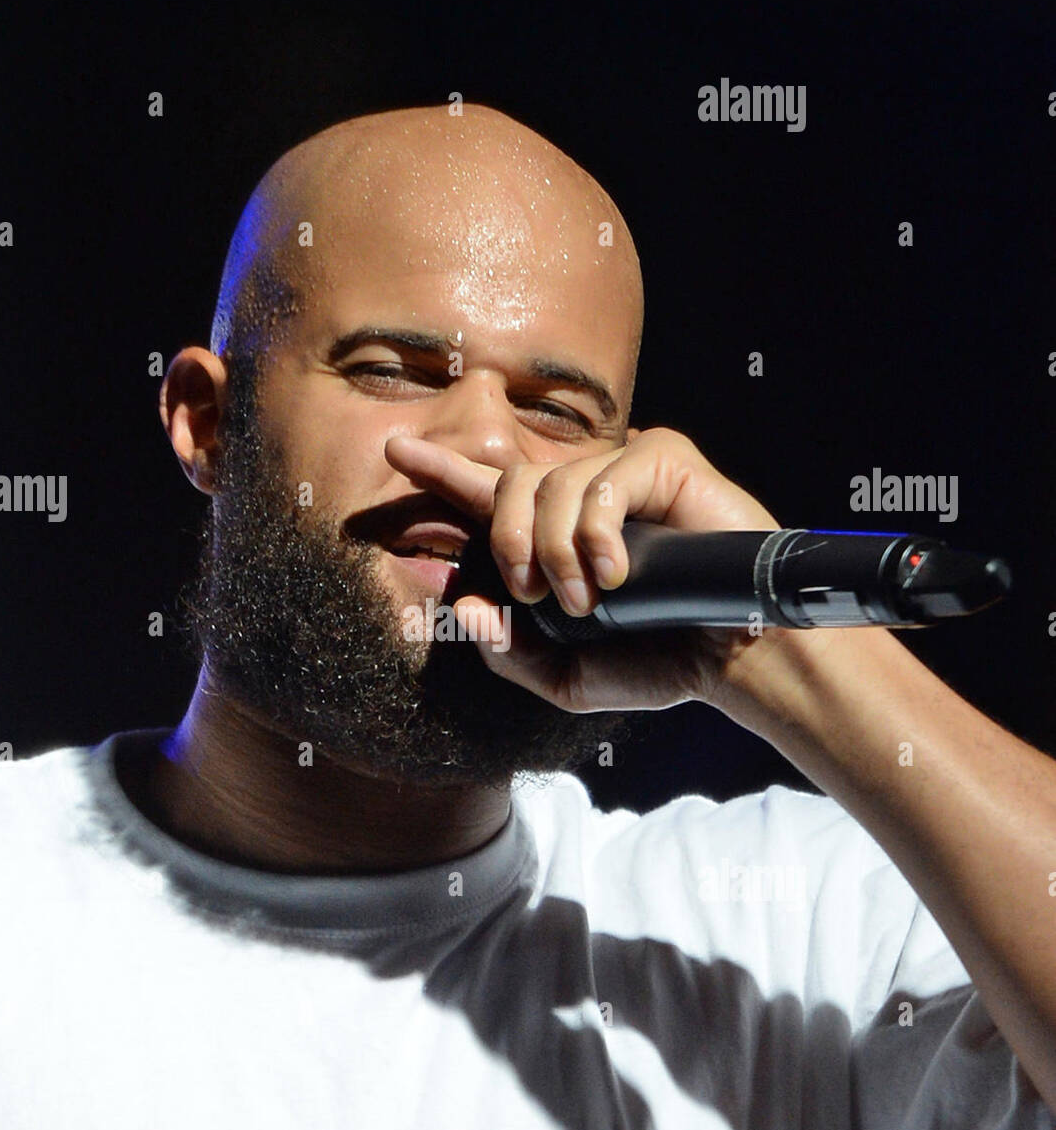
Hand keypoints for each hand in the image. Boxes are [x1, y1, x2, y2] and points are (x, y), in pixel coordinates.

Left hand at [384, 426, 782, 712]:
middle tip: (532, 594)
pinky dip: (595, 534)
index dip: (442, 471)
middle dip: (505, 540)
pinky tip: (617, 575)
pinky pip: (601, 480)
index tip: (396, 451)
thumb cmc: (657, 661)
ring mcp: (623, 471)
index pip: (488, 493)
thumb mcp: (564, 678)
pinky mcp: (663, 460)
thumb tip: (466, 606)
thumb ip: (507, 652)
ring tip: (589, 600)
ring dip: (555, 551)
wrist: (732, 657)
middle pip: (510, 481)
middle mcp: (583, 496)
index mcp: (555, 536)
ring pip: (551, 482)